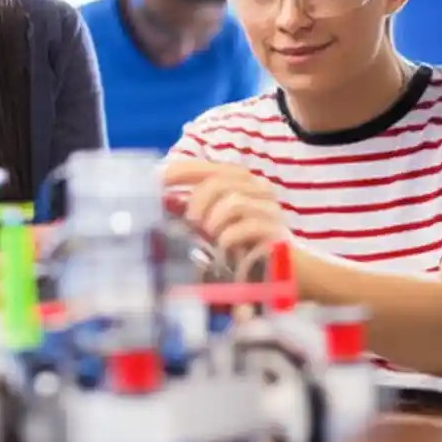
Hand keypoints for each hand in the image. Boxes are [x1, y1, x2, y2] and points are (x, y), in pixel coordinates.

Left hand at [162, 159, 290, 259]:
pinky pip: (247, 226)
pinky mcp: (277, 232)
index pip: (207, 167)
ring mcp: (270, 209)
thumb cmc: (244, 249)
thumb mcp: (214, 228)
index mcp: (241, 183)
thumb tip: (165, 201)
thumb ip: (193, 213)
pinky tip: (225, 247)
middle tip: (190, 223)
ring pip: (233, 201)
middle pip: (219, 180)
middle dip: (197, 202)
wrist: (286, 273)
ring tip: (211, 237)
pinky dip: (229, 237)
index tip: (156, 180)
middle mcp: (258, 189)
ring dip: (214, 222)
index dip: (180, 171)